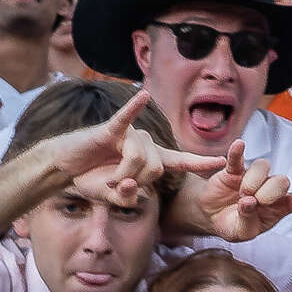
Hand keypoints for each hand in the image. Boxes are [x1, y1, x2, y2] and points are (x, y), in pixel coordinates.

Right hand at [51, 90, 227, 205]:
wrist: (68, 166)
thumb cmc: (92, 178)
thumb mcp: (114, 195)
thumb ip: (128, 196)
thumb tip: (133, 186)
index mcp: (151, 159)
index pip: (181, 160)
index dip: (201, 163)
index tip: (223, 162)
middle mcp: (145, 144)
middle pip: (156, 168)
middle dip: (137, 183)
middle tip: (118, 187)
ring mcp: (130, 135)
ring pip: (140, 159)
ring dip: (122, 176)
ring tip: (109, 180)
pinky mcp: (111, 129)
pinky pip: (125, 119)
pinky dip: (132, 108)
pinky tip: (142, 95)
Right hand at [197, 141, 291, 243]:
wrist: (212, 217)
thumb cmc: (234, 225)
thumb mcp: (241, 231)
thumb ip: (248, 220)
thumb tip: (248, 202)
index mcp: (278, 208)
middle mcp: (269, 189)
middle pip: (282, 181)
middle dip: (270, 192)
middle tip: (254, 202)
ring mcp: (253, 177)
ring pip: (263, 167)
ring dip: (252, 182)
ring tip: (241, 195)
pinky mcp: (234, 170)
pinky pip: (238, 158)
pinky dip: (238, 152)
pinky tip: (239, 145)